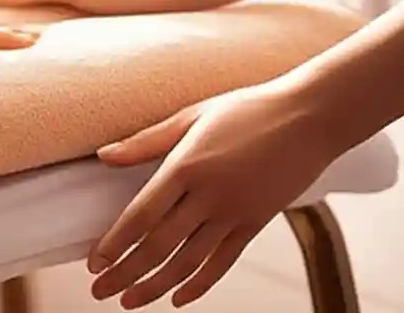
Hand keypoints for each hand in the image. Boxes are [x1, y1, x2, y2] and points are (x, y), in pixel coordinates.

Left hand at [86, 84, 343, 308]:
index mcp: (186, 166)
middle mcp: (209, 195)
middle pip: (159, 245)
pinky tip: (178, 298)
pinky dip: (199, 285)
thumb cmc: (247, 110)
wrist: (308, 118)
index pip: (141, 216)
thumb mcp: (191, 116)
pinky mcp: (256, 223)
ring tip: (130, 301)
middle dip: (125, 272)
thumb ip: (145, 141)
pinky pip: (223, 262)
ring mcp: (234, 212)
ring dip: (155, 286)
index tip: (94, 262)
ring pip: (188, 262)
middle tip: (100, 290)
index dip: (115, 244)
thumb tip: (103, 155)